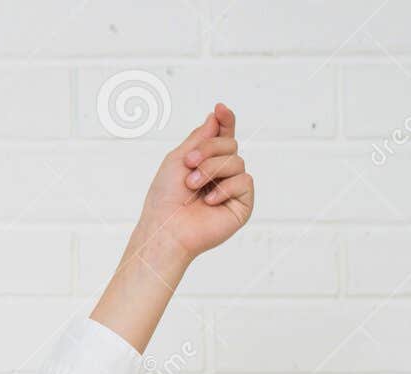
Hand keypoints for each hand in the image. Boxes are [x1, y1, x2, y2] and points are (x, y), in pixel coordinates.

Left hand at [134, 102, 253, 263]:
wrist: (166, 228)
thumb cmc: (165, 198)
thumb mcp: (178, 159)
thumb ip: (199, 138)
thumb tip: (215, 117)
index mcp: (206, 162)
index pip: (223, 135)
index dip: (225, 120)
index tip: (220, 109)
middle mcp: (221, 173)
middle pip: (230, 144)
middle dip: (209, 150)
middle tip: (189, 164)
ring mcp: (232, 188)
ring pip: (237, 161)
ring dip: (211, 170)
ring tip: (192, 186)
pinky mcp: (242, 204)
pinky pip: (244, 181)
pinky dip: (224, 188)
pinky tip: (208, 201)